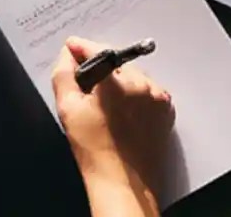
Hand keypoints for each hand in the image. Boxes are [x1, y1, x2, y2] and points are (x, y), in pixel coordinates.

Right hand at [52, 36, 175, 193]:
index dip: (81, 48)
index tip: (73, 48)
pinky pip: (148, 92)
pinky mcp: (166, 111)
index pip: (97, 49)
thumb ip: (64, 74)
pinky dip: (136, 97)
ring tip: (108, 108)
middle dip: (101, 71)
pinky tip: (124, 115)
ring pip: (133, 77)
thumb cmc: (95, 150)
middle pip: (116, 63)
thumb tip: (67, 55)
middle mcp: (142, 84)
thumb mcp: (68, 108)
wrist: (122, 182)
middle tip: (88, 90)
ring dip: (120, 83)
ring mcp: (157, 98)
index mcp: (116, 80)